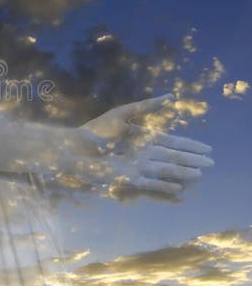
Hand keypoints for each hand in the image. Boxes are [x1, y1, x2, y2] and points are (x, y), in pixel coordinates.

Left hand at [82, 93, 213, 200]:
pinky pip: (151, 184)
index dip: (189, 145)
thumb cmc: (96, 130)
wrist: (75, 147)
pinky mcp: (128, 178)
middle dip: (191, 160)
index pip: (172, 142)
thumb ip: (147, 106)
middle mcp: (144, 153)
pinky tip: (179, 189)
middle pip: (173, 157)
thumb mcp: (123, 114)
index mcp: (143, 138)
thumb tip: (171, 97)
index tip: (207, 148)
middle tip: (211, 164)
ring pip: (165, 170)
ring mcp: (138, 167)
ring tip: (200, 175)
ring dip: (183, 173)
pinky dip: (165, 186)